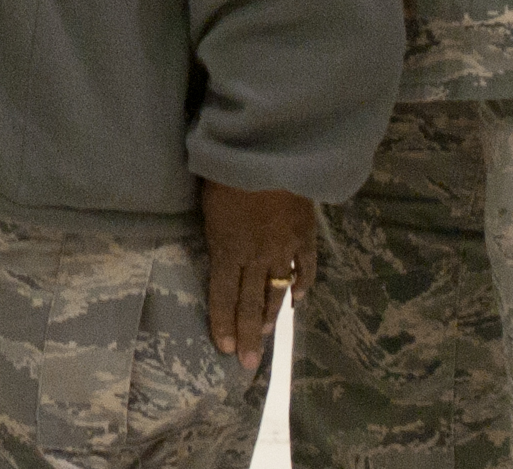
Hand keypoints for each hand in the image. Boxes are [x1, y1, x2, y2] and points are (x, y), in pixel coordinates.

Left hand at [199, 180, 313, 375]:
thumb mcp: (208, 202)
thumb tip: (215, 245)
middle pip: (250, 302)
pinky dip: (301, 284)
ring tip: (265, 335)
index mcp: (227, 248)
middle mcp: (255, 256)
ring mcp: (283, 248)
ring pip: (276, 290)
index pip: (223, 294)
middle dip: (248, 334)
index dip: (223, 322)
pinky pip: (304, 267)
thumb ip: (214, 229)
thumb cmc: (228, 169)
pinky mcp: (304, 235)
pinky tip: (296, 299)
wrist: (271, 151)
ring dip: (271, 315)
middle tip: (247, 362)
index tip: (223, 348)